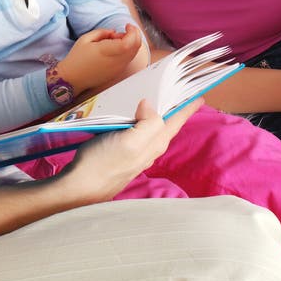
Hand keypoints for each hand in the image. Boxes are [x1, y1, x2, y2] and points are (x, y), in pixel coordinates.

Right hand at [58, 98, 203, 204]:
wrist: (81, 187)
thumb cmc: (104, 163)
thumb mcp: (130, 142)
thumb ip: (147, 124)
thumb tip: (149, 105)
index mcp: (155, 143)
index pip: (176, 122)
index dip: (187, 108)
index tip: (199, 96)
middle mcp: (149, 149)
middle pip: (167, 126)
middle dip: (176, 110)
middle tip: (181, 93)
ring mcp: (136, 153)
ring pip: (153, 130)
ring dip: (159, 115)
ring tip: (161, 101)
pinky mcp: (122, 154)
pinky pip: (139, 133)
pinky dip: (141, 122)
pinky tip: (134, 118)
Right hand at [59, 24, 142, 95]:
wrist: (72, 78)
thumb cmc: (76, 58)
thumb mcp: (85, 39)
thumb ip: (102, 32)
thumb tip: (114, 32)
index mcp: (106, 51)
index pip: (129, 42)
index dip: (133, 32)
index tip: (127, 25)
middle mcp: (115, 61)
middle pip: (136, 47)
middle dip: (135, 35)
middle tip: (125, 29)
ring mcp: (117, 69)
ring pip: (134, 53)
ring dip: (132, 43)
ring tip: (117, 39)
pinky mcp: (117, 73)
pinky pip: (129, 59)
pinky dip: (128, 50)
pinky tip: (117, 48)